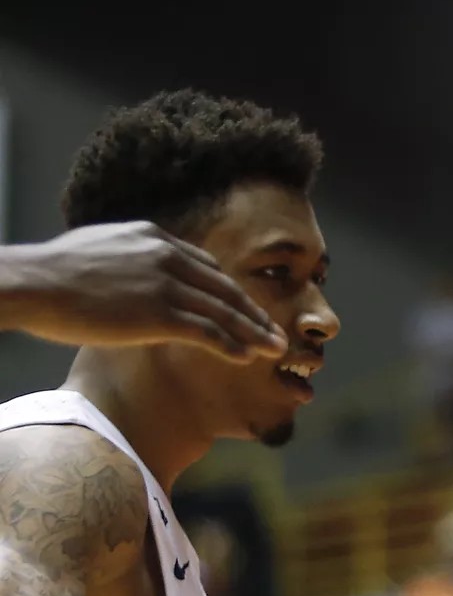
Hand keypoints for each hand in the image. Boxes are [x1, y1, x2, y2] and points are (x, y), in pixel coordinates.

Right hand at [0, 222, 285, 359]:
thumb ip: (128, 258)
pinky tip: (245, 358)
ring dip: (253, 333)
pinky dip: (231, 345)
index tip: (246, 308)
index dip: (230, 292)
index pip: (206, 267)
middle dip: (254, 314)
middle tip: (275, 332)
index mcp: (154, 238)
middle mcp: (167, 256)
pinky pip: (207, 332)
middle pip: (225, 289)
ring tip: (274, 350)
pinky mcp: (159, 313)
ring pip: (224, 312)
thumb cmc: (53, 272)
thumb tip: (133, 273)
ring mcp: (166, 284)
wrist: (33, 282)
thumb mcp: (99, 249)